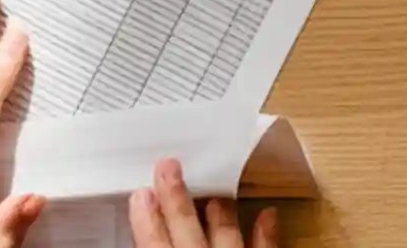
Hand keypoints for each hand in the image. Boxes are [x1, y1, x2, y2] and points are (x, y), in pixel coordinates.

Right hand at [130, 158, 278, 247]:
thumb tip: (137, 241)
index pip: (154, 245)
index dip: (147, 220)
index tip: (141, 193)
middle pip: (186, 230)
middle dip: (177, 198)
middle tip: (168, 166)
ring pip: (227, 235)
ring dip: (220, 213)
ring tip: (214, 193)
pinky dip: (267, 233)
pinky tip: (269, 213)